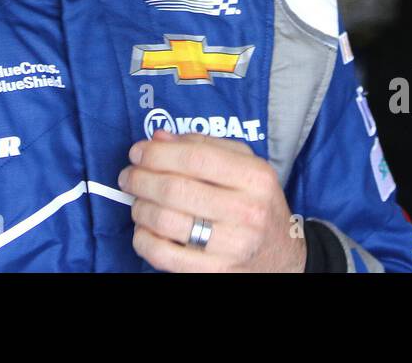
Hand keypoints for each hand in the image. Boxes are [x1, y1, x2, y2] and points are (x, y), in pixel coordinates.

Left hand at [119, 130, 305, 271]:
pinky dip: (143, 239)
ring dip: (139, 208)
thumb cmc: (256, 202)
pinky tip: (144, 228)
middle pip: (175, 190)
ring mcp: (232, 246)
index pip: (195, 158)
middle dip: (140, 179)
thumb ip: (204, 145)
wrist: (282, 254)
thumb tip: (158, 138)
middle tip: (128, 176)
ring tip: (137, 201)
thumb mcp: (245, 165)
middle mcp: (247, 212)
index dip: (157, 153)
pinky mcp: (215, 272)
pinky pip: (164, 256)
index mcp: (255, 178)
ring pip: (166, 222)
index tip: (137, 152)